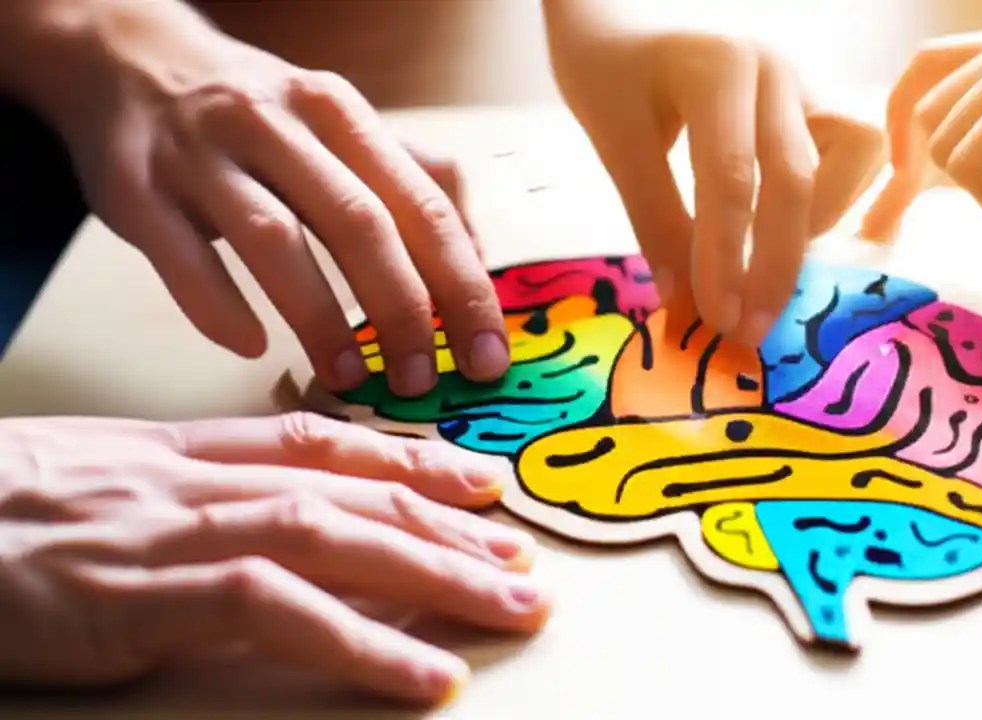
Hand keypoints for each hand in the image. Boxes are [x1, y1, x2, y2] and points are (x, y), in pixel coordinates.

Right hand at [0, 413, 548, 704]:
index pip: (326, 441)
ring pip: (337, 537)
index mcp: (187, 449)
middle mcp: (197, 478)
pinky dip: (364, 644)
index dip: (413, 459)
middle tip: (523, 557)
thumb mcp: (105, 485)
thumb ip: (190, 493)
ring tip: (511, 606)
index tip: (479, 482)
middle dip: (449, 524)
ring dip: (436, 574)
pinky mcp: (143, 596)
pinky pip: (280, 612)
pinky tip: (428, 675)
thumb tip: (267, 523)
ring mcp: (173, 531)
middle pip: (353, 489)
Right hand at [37, 0, 505, 395]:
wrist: (129, 59)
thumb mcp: (341, 124)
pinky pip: (184, 259)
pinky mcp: (137, 189)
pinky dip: (220, 309)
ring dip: (320, 317)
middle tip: (421, 380)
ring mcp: (202, 156)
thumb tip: (476, 255)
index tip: (486, 355)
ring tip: (349, 376)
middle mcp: (276, 124)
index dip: (463, 287)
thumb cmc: (258, 115)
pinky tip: (252, 347)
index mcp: (341, 113)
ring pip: (276, 240)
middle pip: (358, 223)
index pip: (423, 206)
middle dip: (401, 309)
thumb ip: (413, 180)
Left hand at [544, 1, 882, 345]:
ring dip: (816, 224)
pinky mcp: (817, 100)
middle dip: (775, 266)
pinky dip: (831, 201)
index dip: (726, 259)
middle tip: (747, 329)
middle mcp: (776, 68)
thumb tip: (684, 305)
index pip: (731, 178)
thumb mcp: (615, 139)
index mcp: (719, 66)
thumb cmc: (611, 68)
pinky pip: (850, 154)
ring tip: (766, 269)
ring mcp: (805, 80)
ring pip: (849, 159)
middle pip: (796, 180)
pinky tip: (788, 235)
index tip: (717, 320)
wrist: (626, 10)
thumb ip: (653, 218)